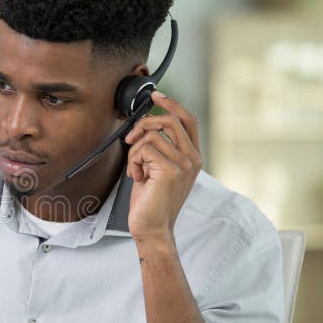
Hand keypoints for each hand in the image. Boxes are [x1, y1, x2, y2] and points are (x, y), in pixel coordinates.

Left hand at [123, 91, 202, 241]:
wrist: (151, 227)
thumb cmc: (150, 201)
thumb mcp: (156, 169)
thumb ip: (158, 149)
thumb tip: (144, 126)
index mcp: (192, 156)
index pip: (188, 120)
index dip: (172, 104)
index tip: (155, 95)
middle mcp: (192, 158)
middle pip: (169, 120)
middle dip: (143, 125)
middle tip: (130, 140)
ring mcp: (183, 164)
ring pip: (152, 136)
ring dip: (135, 151)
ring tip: (136, 169)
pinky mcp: (170, 170)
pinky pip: (144, 149)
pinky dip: (133, 161)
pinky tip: (137, 177)